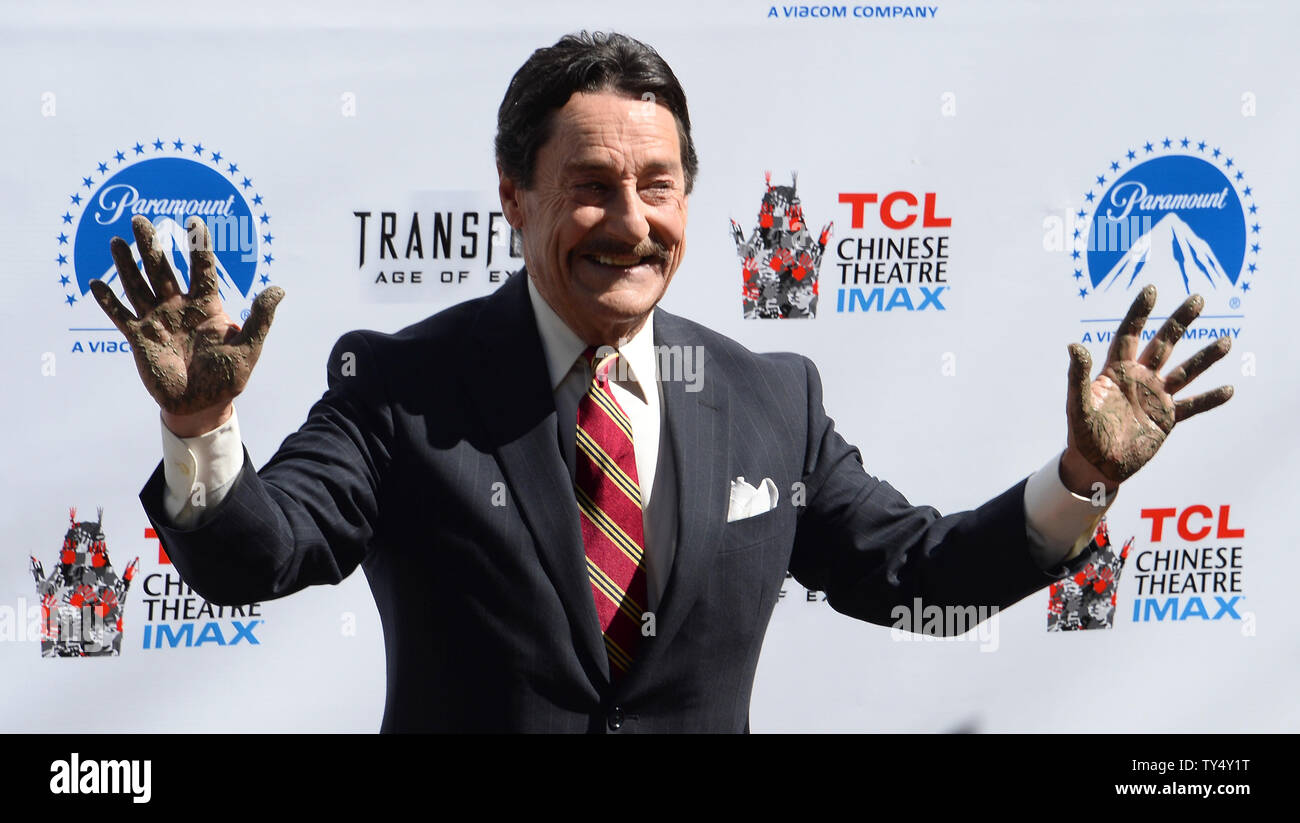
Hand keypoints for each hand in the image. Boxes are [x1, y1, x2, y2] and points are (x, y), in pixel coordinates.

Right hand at [89, 215, 283, 434]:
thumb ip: (259, 318)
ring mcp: (158, 320)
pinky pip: (121, 316)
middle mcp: (179, 307)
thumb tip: (278, 289)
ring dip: (127, 264)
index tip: (194, 221)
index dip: (198, 245)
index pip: (202, 269)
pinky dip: (108, 301)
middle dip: (151, 246)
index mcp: (207, 306)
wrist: (203, 406)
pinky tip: (96, 283)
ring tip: (116, 241)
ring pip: (139, 286)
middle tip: (140, 219)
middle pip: (163, 270)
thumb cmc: (228, 377)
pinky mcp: (139, 338)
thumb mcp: (248, 347)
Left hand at [1064, 284, 1232, 487]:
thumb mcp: (1078, 404)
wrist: (1096, 465)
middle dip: (1179, 321)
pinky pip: (1192, 406)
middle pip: (1163, 343)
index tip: (1151, 290)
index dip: (1139, 312)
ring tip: (1226, 340)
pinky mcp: (1167, 419)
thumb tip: (1074, 346)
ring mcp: (1156, 397)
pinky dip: (1209, 399)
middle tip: (1198, 299)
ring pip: (1184, 372)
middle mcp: (1139, 379)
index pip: (1129, 334)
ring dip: (1205, 357)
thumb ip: (1079, 376)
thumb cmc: (1082, 434)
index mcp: (1117, 371)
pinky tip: (1228, 389)